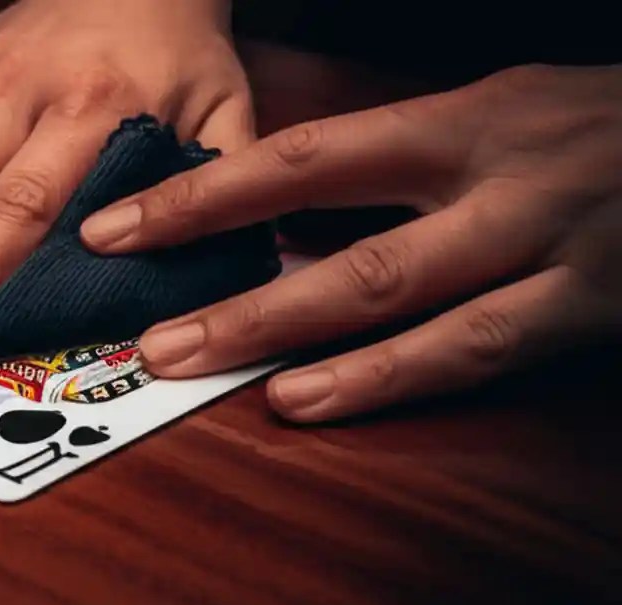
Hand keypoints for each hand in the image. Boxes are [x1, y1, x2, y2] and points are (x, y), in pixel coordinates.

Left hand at [80, 64, 621, 422]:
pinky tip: (312, 402)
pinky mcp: (591, 308)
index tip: (117, 227)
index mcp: (463, 122)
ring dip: (289, 340)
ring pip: (401, 301)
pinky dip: (388, 379)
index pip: (303, 158)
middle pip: (345, 242)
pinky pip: (478, 350)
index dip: (203, 195)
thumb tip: (277, 214)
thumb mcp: (494, 116)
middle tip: (148, 336)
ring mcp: (547, 248)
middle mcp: (498, 182)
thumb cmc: (591, 132)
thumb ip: (395, 164)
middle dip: (235, 292)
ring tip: (199, 370)